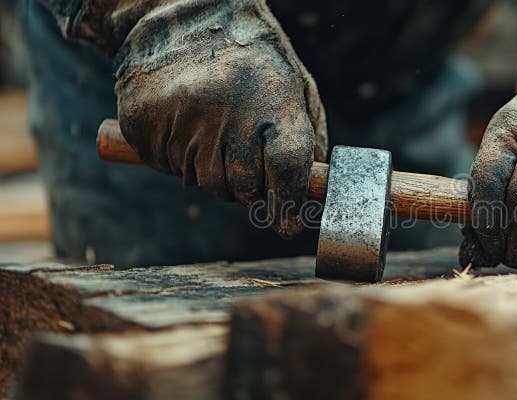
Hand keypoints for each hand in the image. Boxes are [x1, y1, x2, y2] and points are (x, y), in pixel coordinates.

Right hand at [115, 2, 325, 238]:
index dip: (289, 204)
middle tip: (245, 161)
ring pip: (204, 182)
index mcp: (274, 103)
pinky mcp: (145, 123)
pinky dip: (176, 158)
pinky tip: (185, 124)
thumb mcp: (296, 86)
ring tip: (215, 132)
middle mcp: (229, 113)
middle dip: (249, 189)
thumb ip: (308, 136)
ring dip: (212, 172)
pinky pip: (165, 167)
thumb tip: (311, 189)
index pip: (287, 171)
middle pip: (243, 188)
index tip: (288, 224)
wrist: (184, 18)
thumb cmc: (252, 60)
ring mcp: (183, 119)